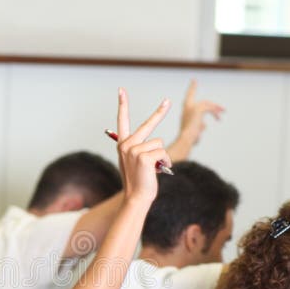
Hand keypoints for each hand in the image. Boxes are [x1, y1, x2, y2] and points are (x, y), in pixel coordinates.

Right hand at [116, 88, 171, 203]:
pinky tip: (157, 170)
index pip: (123, 120)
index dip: (123, 105)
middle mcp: (126, 145)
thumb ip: (140, 150)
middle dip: (160, 112)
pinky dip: (165, 161)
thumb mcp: (136, 162)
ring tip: (154, 168)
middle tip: (167, 100)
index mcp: (123, 144)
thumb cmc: (139, 181)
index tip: (121, 90)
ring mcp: (134, 150)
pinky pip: (162, 152)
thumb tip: (157, 143)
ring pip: (159, 142)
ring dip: (162, 155)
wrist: (136, 197)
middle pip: (148, 124)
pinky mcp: (144, 156)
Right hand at [177, 80, 223, 146]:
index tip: (194, 80)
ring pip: (207, 104)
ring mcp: (192, 107)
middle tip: (223, 110)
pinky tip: (219, 117)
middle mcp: (187, 107)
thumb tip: (204, 125)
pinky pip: (209, 108)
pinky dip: (214, 112)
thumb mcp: (195, 132)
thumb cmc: (189, 138)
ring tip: (224, 112)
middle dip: (213, 106)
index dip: (192, 88)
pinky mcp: (198, 109)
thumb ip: (199, 126)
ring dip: (216, 109)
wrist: (186, 139)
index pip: (189, 96)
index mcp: (185, 111)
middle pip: (203, 102)